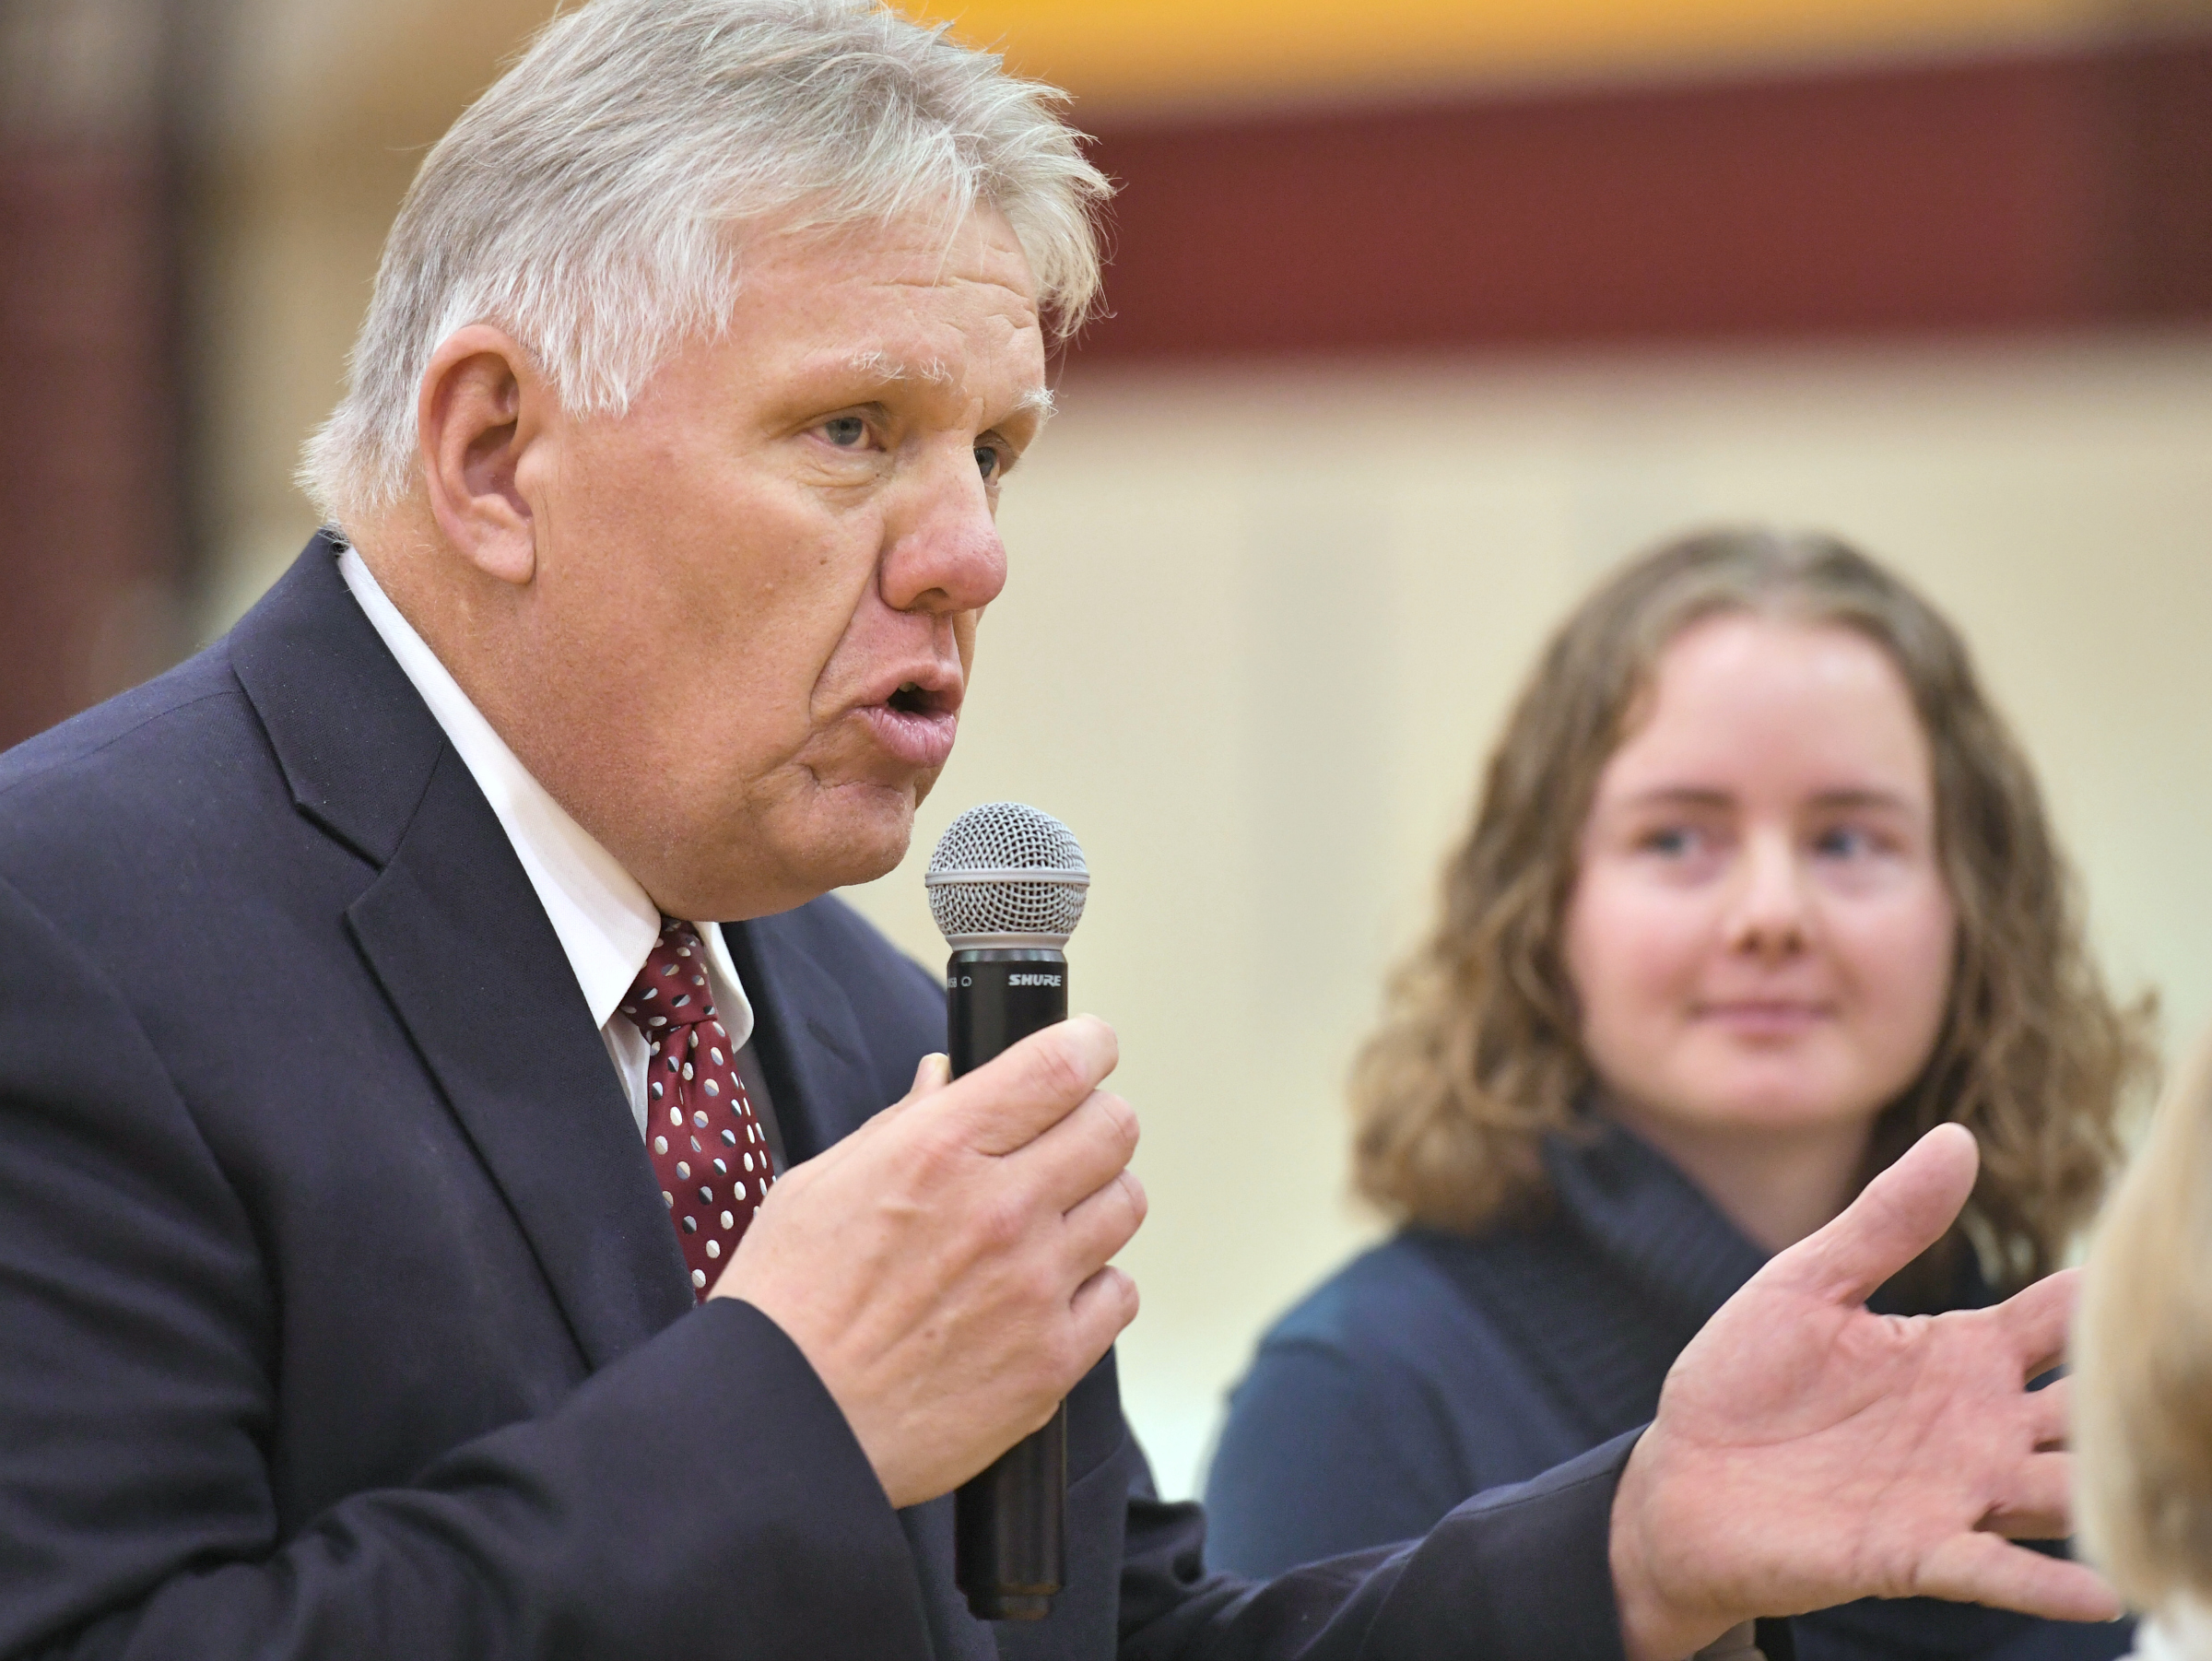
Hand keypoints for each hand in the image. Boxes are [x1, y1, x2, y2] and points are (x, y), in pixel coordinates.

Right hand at [712, 1015, 1144, 1507]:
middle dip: (1096, 1120)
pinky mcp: (1053, 1358)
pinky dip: (1093, 1287)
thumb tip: (946, 1078)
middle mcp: (1000, 1208)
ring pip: (1126, 1204)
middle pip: (1114, 1127)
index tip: (1089, 1048)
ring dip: (1097, 1201)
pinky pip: (1120, 1293)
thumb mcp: (820, 1185)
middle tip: (1069, 1138)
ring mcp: (1034, 1285)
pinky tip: (1046, 1293)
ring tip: (1052, 1221)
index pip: (1059, 1065)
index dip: (1088, 1045)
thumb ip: (901, 1124)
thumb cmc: (786, 1307)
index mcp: (938, 1149)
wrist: (782, 1428)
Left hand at [1608, 1123, 2120, 1660]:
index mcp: (1962, 1354)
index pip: (2067, 1320)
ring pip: (2065, 1493)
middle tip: (2188, 1386)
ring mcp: (1957, 1493)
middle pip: (2091, 1411)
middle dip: (2140, 1401)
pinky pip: (1996, 1572)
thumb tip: (1956, 1136)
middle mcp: (1982, 1427)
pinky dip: (2047, 1586)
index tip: (2172, 1272)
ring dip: (2113, 1493)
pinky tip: (2100, 1595)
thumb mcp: (1806, 1285)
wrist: (1681, 1478)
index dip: (2116, 1298)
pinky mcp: (1915, 1554)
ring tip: (2165, 1487)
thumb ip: (1883, 1223)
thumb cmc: (1743, 1380)